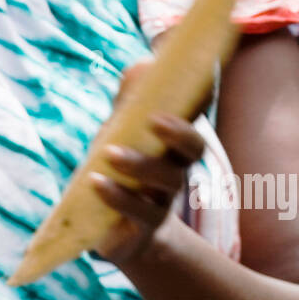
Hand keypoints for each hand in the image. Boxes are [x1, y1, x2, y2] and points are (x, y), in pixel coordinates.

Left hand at [90, 60, 210, 268]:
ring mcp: (164, 201)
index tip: (197, 80)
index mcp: (173, 148)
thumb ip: (128, 106)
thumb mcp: (120, 136)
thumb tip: (141, 65)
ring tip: (109, 153)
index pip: (194, 120)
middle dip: (179, 133)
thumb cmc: (122, 174)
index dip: (202, 102)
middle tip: (155, 119)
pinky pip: (138, 212)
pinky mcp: (144, 228)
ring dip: (139, 165)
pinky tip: (97, 182)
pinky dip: (117, 196)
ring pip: (167, 182)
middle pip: (193, 151)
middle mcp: (176, 172)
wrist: (119, 234)